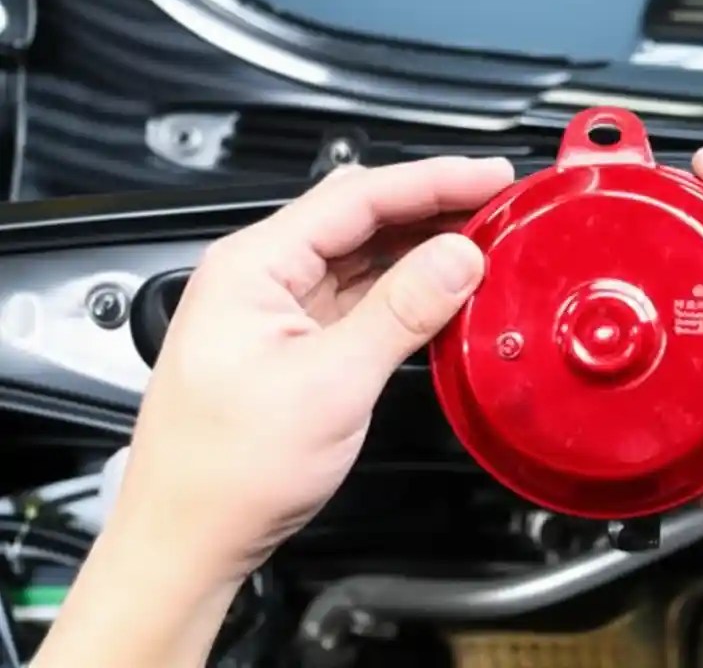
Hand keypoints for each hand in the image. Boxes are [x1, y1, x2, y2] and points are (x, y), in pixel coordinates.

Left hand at [122, 156, 512, 575]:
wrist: (189, 539)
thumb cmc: (226, 470)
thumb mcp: (330, 383)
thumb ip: (401, 311)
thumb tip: (458, 257)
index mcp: (253, 266)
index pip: (357, 195)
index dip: (432, 180)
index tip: (489, 177)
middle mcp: (261, 278)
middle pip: (362, 217)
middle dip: (434, 206)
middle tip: (499, 205)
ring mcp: (279, 311)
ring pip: (364, 257)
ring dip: (424, 248)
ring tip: (484, 243)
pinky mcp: (297, 345)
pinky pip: (361, 299)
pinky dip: (407, 291)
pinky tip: (444, 294)